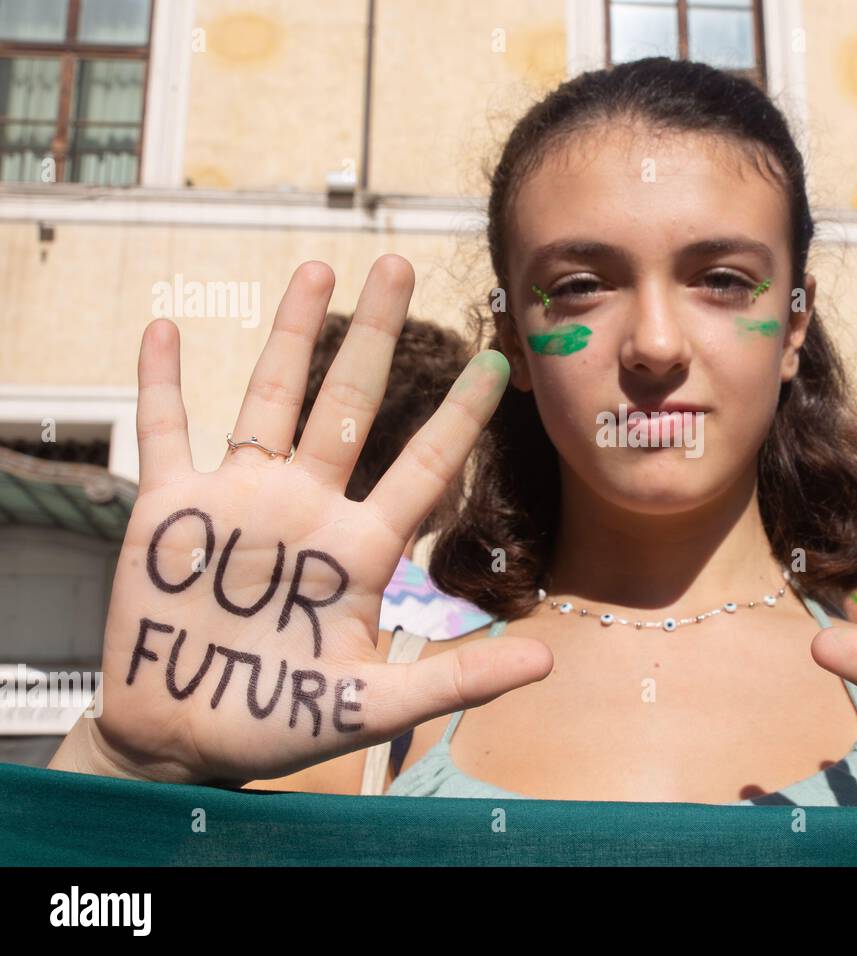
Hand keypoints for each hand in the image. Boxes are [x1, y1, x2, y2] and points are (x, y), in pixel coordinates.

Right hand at [51, 256, 552, 785]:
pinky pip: (164, 433)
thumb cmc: (280, 724)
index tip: (498, 361)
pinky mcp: (169, 511)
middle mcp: (308, 508)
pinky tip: (164, 330)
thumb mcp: (375, 706)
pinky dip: (160, 385)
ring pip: (271, 398)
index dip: (461, 414)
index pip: (423, 465)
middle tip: (400, 264)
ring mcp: (240, 501)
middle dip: (375, 336)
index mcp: (360, 548)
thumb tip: (547, 663)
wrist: (186, 742)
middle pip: (349, 403)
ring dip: (291, 335)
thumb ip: (455, 679)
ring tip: (317, 269)